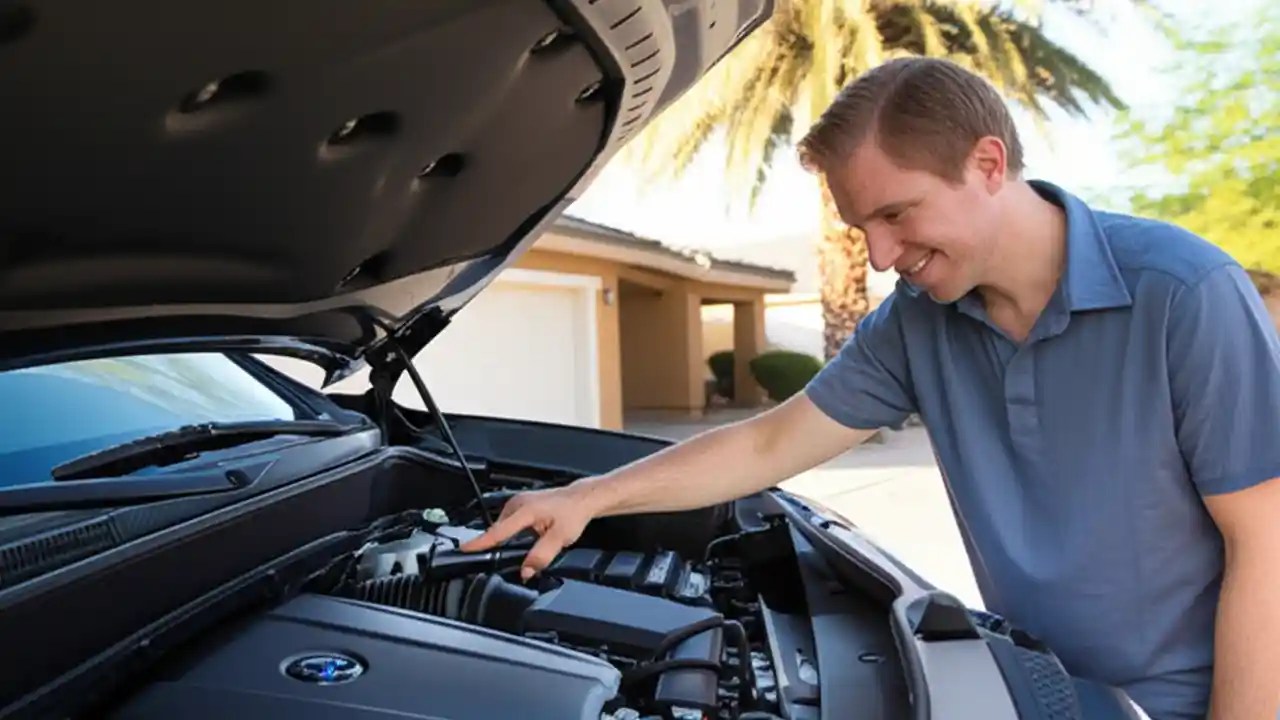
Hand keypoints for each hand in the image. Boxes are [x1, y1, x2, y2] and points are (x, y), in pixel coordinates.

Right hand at [459, 483, 595, 580]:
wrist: (582, 499)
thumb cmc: (573, 513)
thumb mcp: (561, 538)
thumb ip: (541, 556)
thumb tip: (526, 571)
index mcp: (524, 510)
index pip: (497, 531)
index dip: (480, 542)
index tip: (464, 550)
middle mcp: (517, 504)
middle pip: (499, 531)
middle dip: (499, 546)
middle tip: (510, 560)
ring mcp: (517, 503)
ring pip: (504, 528)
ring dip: (508, 540)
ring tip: (524, 546)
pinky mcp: (520, 505)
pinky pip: (509, 524)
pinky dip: (512, 534)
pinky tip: (526, 538)